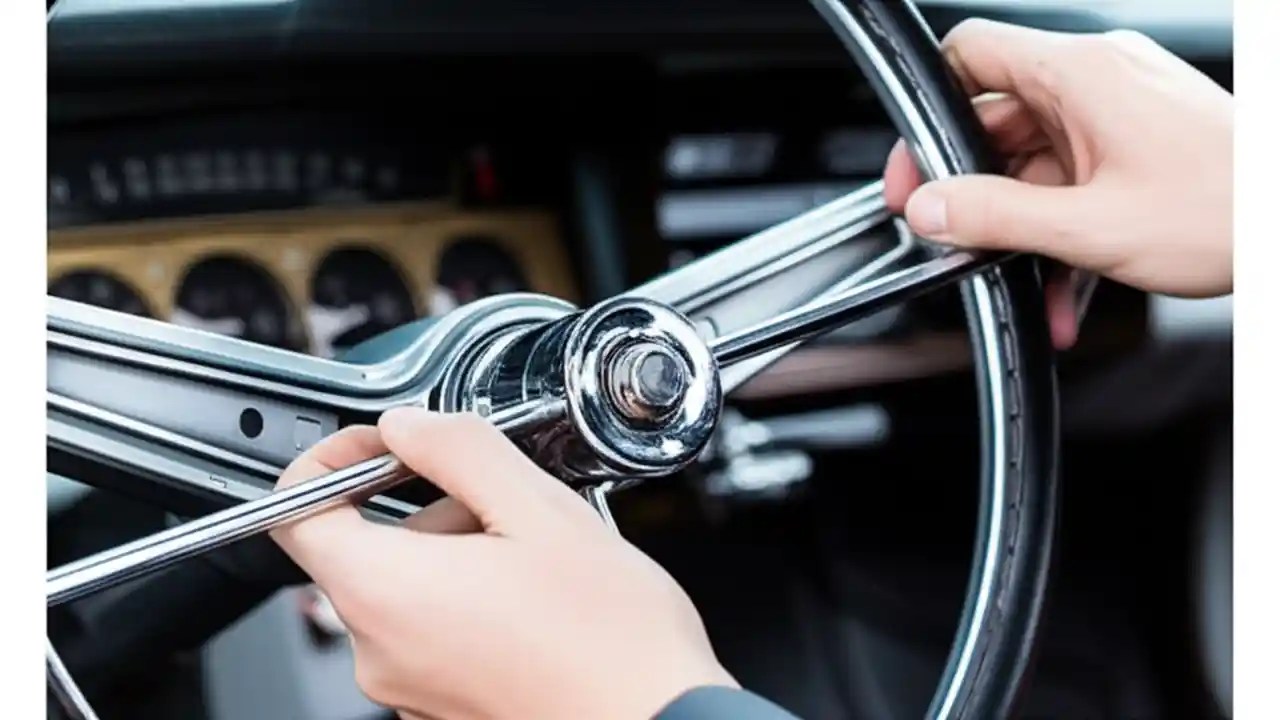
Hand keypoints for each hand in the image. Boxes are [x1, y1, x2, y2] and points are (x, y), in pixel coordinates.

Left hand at [270, 408, 736, 719]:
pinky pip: (430, 634)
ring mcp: (407, 690)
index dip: (332, 457)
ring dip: (456, 554)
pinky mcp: (440, 710)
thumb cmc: (610, 639)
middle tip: (502, 501)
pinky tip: (534, 600)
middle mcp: (378, 651)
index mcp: (385, 591)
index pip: (292, 510)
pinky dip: (468, 601)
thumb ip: (456, 447)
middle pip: (362, 549)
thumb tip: (408, 424)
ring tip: (535, 558)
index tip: (387, 444)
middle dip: (425, 507)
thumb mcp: (539, 508)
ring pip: (404, 590)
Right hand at [883, 19, 1232, 347]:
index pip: (970, 54)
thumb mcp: (1091, 227)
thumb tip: (930, 210)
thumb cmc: (1232, 212)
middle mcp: (1100, 81)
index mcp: (1081, 75)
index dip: (928, 110)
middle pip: (997, 120)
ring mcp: (1124, 112)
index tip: (916, 171)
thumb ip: (995, 217)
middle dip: (972, 187)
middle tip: (952, 237)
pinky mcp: (1143, 145)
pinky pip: (1076, 181)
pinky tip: (1064, 291)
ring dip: (1020, 225)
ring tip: (1016, 278)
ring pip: (1037, 162)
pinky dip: (1060, 231)